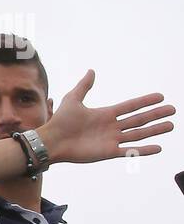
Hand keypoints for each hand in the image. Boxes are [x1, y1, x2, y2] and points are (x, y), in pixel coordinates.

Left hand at [39, 70, 173, 163]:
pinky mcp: (108, 152)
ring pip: (138, 134)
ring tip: (171, 125)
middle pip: (139, 119)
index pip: (130, 106)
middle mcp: (111, 127)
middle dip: (156, 115)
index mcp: (105, 114)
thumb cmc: (60, 121)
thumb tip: (91, 71)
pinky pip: (130, 151)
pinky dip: (144, 150)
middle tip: (172, 109)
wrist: (52, 140)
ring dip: (155, 130)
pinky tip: (158, 147)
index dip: (145, 101)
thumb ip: (84, 86)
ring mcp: (111, 140)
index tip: (160, 96)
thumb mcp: (73, 99)